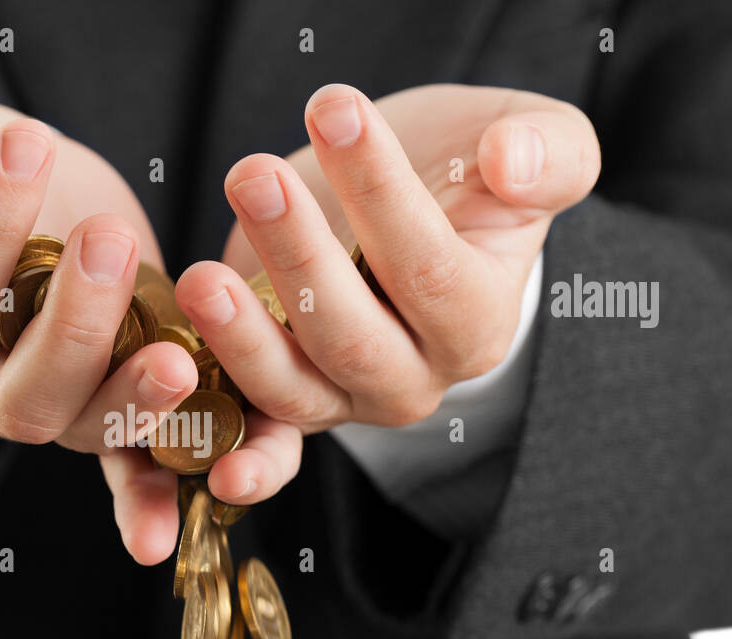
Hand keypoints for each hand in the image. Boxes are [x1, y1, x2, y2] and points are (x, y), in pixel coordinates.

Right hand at [0, 92, 200, 562]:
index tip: (24, 139)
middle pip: (23, 395)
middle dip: (71, 329)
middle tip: (107, 240)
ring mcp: (48, 396)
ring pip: (87, 428)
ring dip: (135, 400)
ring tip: (179, 356)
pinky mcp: (109, 390)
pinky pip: (134, 460)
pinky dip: (166, 486)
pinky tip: (222, 481)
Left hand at [175, 83, 600, 500]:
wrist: (408, 208)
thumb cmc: (467, 173)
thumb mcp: (527, 140)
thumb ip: (550, 153)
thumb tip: (514, 160)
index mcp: (476, 323)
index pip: (428, 269)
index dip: (381, 193)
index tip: (335, 104)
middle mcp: (412, 378)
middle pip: (352, 337)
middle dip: (299, 257)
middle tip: (253, 174)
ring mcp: (344, 399)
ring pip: (293, 388)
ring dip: (242, 339)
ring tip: (200, 275)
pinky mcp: (286, 400)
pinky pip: (255, 433)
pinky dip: (225, 441)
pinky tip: (180, 420)